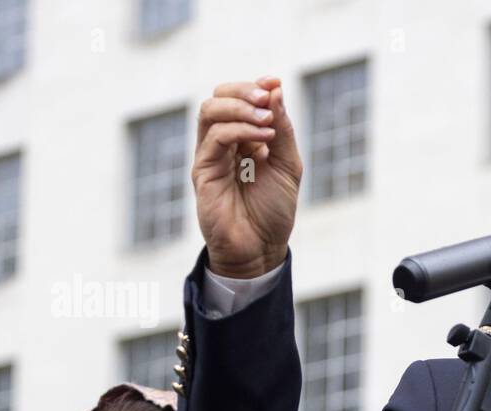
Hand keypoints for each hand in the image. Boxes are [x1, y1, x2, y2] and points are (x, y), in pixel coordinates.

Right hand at [192, 76, 301, 277]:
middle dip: (243, 91)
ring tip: (266, 120)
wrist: (261, 248)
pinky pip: (214, 137)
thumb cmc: (273, 211)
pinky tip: (263, 139)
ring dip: (240, 107)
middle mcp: (225, 143)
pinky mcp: (202, 171)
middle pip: (219, 97)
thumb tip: (276, 90)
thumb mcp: (288, 166)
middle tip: (267, 99)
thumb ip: (283, 130)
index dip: (255, 86)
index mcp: (245, 139)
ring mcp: (211, 155)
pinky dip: (238, 130)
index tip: (274, 82)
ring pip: (210, 111)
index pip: (240, 99)